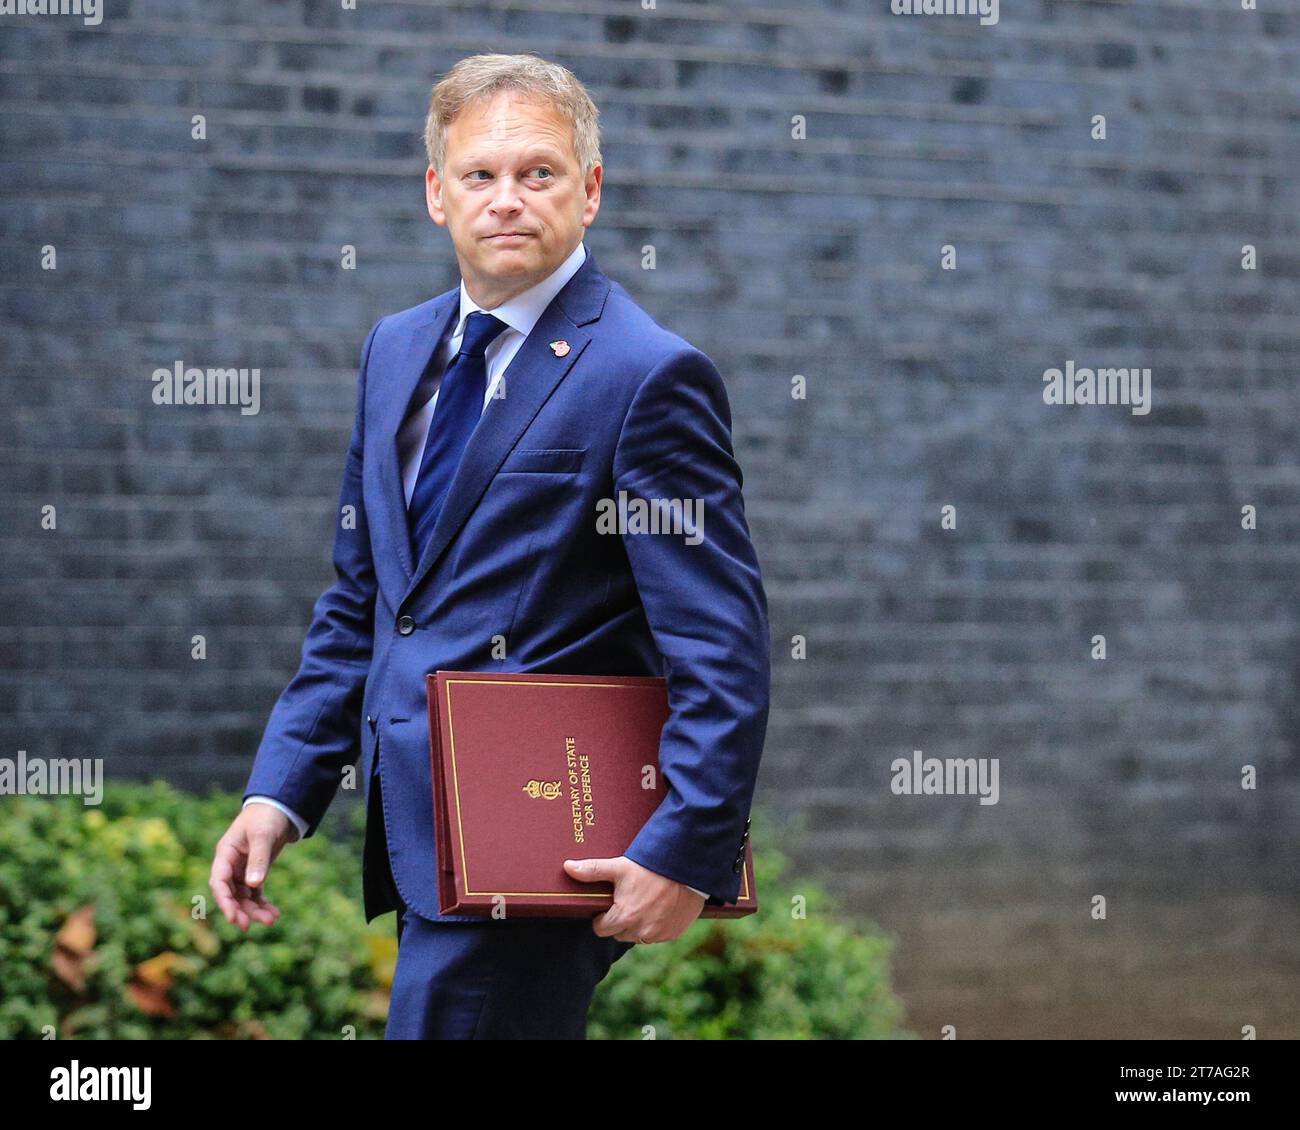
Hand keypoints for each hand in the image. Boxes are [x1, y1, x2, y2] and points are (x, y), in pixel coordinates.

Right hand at [208, 803, 296, 932]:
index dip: (224, 901)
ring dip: (255, 910)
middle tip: (249, 926)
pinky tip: (274, 914)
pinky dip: (263, 904)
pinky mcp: (255, 872)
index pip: (218, 881)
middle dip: (239, 910)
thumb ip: (258, 859)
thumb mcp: (263, 836)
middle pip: (230, 893)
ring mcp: (242, 869)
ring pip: (244, 896)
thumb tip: (254, 885)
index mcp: (225, 853)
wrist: (279, 808)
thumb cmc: (267, 817)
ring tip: (272, 921)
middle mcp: (231, 864)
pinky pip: (255, 893)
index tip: (232, 917)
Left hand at [563, 855, 705, 943]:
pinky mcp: (673, 934)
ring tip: (645, 902)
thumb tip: (567, 867)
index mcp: (624, 918)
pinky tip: (659, 907)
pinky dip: (656, 925)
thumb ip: (592, 870)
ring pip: (637, 936)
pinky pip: (657, 936)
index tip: (610, 903)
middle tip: (628, 899)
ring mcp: (659, 935)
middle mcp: (641, 932)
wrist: (686, 867)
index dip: (603, 916)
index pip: (601, 929)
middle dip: (620, 920)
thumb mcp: (619, 867)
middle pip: (619, 933)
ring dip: (638, 925)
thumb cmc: (649, 867)